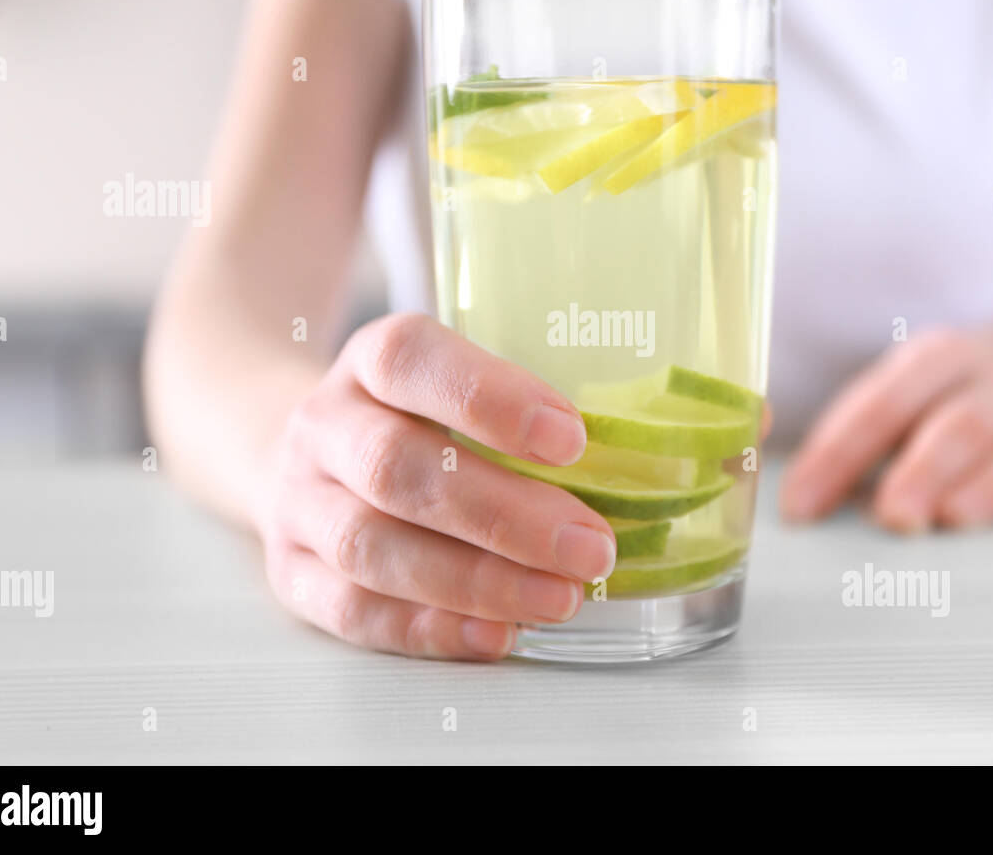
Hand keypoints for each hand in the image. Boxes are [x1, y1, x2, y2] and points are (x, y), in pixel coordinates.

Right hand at [252, 313, 616, 659]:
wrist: (304, 457)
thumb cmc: (416, 422)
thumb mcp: (459, 382)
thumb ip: (543, 404)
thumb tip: (700, 439)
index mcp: (371, 361)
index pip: (411, 358)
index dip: (489, 397)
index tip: (571, 437)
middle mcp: (324, 426)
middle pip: (396, 466)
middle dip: (503, 514)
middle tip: (592, 546)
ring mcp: (299, 503)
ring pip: (371, 546)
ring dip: (474, 581)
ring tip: (560, 598)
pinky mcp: (292, 573)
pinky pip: (353, 610)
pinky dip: (430, 628)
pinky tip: (499, 635)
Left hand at [781, 328, 992, 530]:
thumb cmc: (969, 390)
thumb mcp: (914, 385)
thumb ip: (858, 432)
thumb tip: (799, 500)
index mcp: (937, 359)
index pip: (881, 405)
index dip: (838, 455)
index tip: (801, 508)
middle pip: (957, 424)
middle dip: (922, 471)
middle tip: (892, 518)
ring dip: (987, 485)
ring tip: (955, 519)